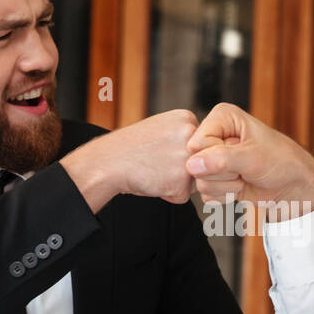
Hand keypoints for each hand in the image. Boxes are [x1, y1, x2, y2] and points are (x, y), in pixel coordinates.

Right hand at [61, 109, 197, 212]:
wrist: (106, 162)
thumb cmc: (129, 148)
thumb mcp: (160, 127)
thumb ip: (183, 135)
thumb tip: (206, 152)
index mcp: (186, 117)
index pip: (201, 144)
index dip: (179, 152)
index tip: (161, 150)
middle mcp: (192, 135)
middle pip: (201, 162)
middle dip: (181, 167)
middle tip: (157, 162)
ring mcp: (188, 158)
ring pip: (194, 180)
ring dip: (176, 181)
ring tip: (154, 170)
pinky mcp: (182, 181)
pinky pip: (183, 196)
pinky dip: (168, 194)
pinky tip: (153, 181)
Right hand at [185, 103, 313, 220]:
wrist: (293, 186)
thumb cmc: (281, 162)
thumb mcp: (253, 157)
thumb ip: (221, 159)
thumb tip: (192, 165)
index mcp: (222, 118)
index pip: (197, 144)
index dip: (216, 157)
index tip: (242, 156)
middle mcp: (214, 135)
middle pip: (195, 164)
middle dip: (223, 174)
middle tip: (244, 170)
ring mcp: (212, 158)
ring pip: (199, 182)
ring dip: (226, 187)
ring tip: (245, 177)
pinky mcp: (214, 178)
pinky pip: (205, 194)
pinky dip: (225, 196)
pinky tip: (240, 187)